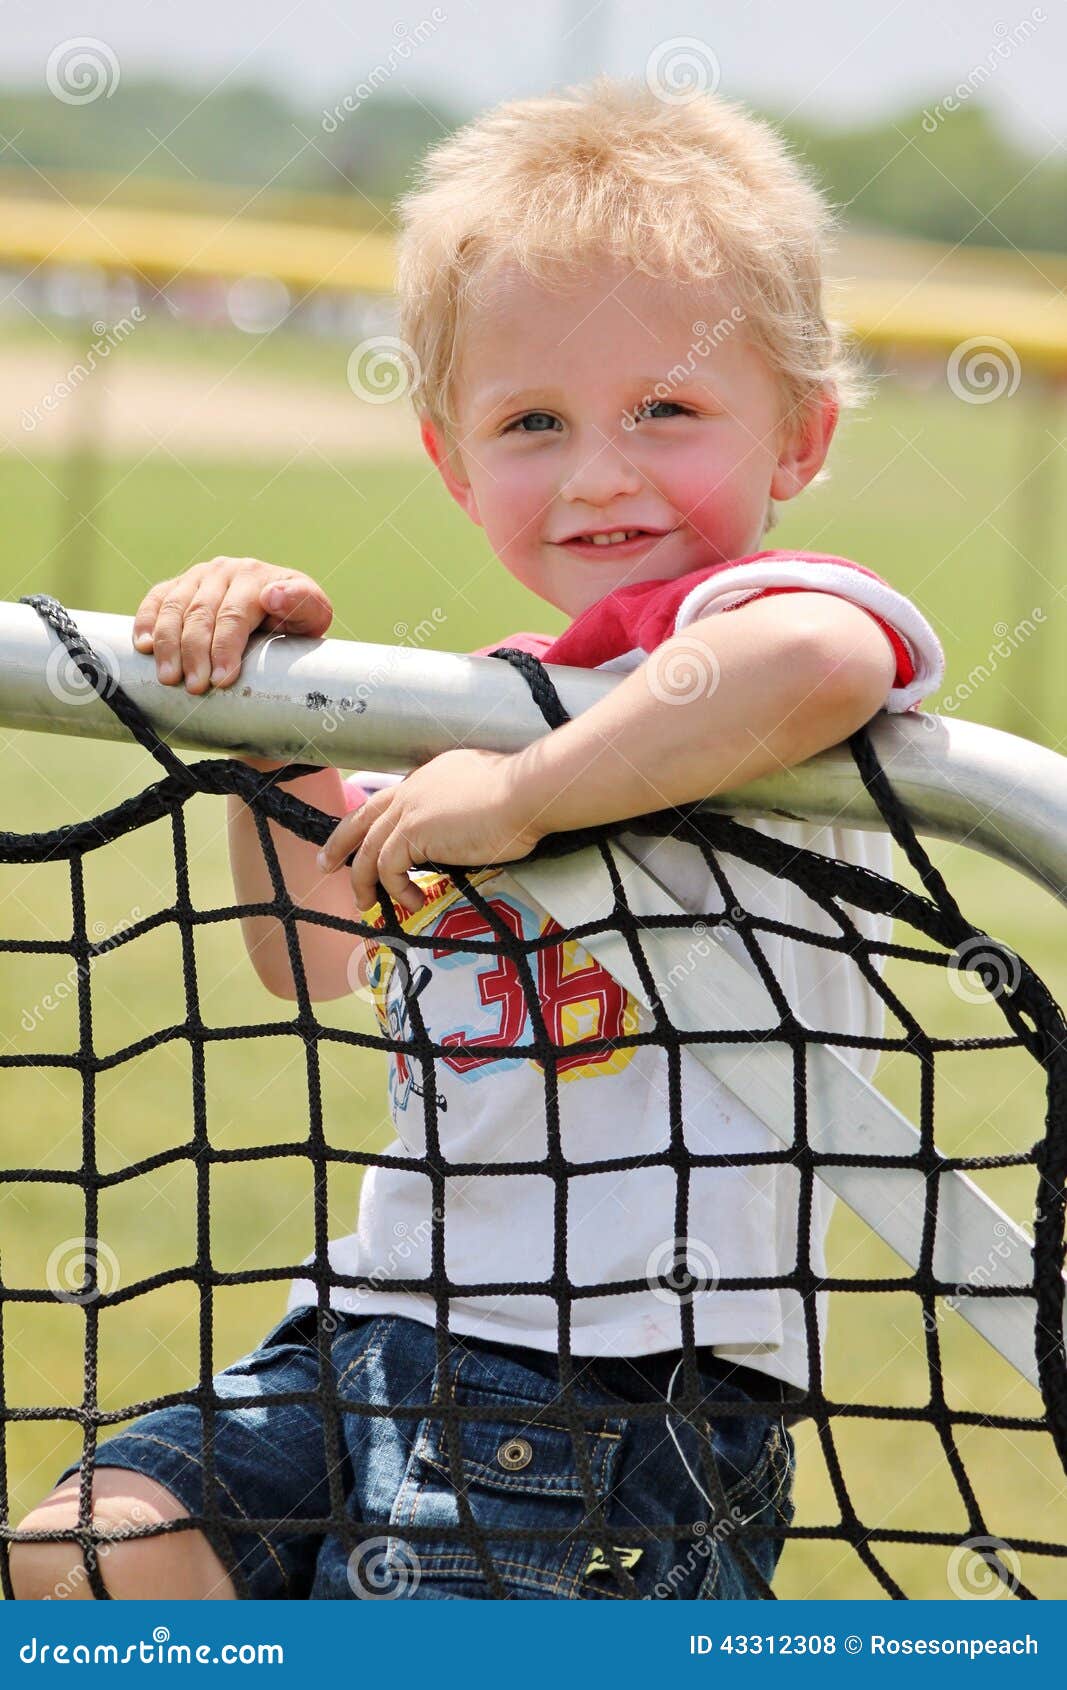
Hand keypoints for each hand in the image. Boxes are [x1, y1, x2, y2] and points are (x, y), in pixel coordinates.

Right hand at [133, 556, 332, 693]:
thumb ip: (305, 603)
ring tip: (169, 678)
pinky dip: (145, 621)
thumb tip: (273, 595)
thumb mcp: (313, 614)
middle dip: (194, 653)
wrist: (280, 613)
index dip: (225, 647)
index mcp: (255, 577)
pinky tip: (143, 647)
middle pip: (201, 614)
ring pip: (174, 608)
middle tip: (194, 687)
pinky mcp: (178, 585)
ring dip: (167, 644)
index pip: (234, 614)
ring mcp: (198, 577)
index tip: (221, 680)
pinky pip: (156, 599)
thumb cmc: (296, 620)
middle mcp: (224, 572)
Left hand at [315, 748, 543, 915]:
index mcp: (429, 776)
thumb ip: (463, 810)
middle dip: (339, 842)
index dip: (372, 822)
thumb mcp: (484, 796)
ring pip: (368, 849)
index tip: (362, 840)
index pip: (389, 800)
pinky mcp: (413, 833)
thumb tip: (462, 835)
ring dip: (363, 882)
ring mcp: (410, 809)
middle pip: (362, 817)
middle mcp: (412, 788)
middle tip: (326, 863)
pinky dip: (397, 890)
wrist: (526, 791)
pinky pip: (388, 867)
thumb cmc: (522, 796)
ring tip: (368, 904)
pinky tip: (414, 902)